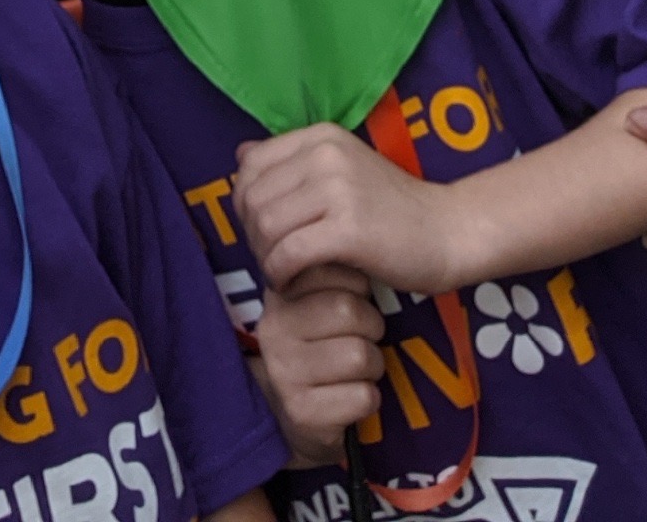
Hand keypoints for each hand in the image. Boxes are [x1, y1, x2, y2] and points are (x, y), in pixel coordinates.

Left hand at [235, 123, 461, 296]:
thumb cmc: (392, 208)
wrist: (448, 231)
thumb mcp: (341, 170)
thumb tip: (240, 154)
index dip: (246, 204)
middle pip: (253, 197)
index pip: (252, 165)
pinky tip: (292, 285)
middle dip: (252, 236)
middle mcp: (325, 154)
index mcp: (320, 137)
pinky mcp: (349, 228)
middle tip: (271, 258)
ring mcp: (338, 188)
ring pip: (267, 225)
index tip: (262, 231)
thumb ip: (292, 163)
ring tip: (282, 273)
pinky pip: (290, 252)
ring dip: (265, 258)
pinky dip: (281, 274)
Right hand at [253, 266, 383, 468]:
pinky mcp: (302, 413)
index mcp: (278, 295)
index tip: (351, 299)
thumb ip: (327, 269)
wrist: (297, 415)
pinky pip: (363, 397)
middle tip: (360, 337)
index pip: (331, 270)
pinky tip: (351, 395)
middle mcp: (274, 330)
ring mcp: (284, 373)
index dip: (356, 287)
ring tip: (358, 367)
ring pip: (361, 355)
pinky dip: (370, 398)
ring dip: (373, 364)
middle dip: (371, 326)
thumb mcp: (316, 302)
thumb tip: (355, 232)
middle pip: (350, 311)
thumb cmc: (321, 345)